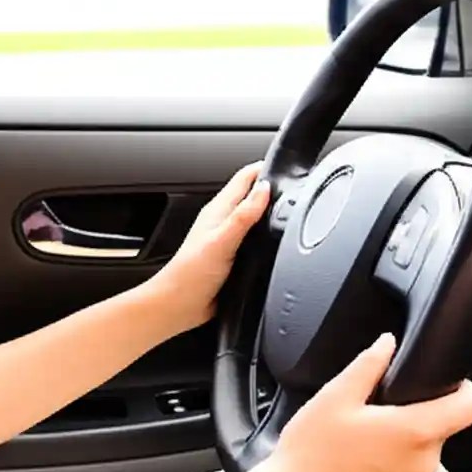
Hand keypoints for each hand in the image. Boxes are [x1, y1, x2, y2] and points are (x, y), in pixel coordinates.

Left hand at [141, 162, 270, 335]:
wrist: (179, 305)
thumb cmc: (190, 274)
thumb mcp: (221, 240)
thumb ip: (243, 215)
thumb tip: (264, 190)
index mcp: (218, 211)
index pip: (244, 179)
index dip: (262, 169)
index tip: (282, 166)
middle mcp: (223, 222)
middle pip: (250, 196)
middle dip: (270, 188)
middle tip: (292, 186)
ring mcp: (228, 240)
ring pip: (253, 218)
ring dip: (268, 213)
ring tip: (287, 209)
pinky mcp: (233, 258)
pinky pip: (253, 241)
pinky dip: (265, 237)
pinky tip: (274, 242)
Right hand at [262, 334, 471, 471]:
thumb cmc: (309, 456)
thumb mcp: (335, 397)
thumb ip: (369, 364)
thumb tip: (387, 344)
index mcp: (414, 432)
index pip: (471, 406)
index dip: (464, 388)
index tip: (447, 383)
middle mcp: (423, 464)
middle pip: (441, 427)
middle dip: (416, 415)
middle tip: (377, 413)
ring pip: (423, 453)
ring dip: (404, 443)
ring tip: (363, 441)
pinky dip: (394, 467)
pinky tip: (360, 464)